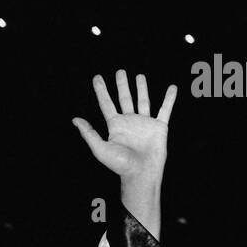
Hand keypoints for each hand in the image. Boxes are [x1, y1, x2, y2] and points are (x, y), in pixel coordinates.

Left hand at [72, 71, 175, 185]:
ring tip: (139, 76)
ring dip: (141, 88)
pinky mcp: (159, 127)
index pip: (106, 104)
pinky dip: (169, 99)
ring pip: (143, 101)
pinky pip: (165, 109)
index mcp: (116, 126)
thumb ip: (89, 133)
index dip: (101, 90)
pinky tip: (172, 88)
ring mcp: (144, 123)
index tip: (97, 77)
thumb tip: (74, 120)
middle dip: (122, 85)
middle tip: (120, 71)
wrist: (141, 174)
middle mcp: (130, 122)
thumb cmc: (120, 165)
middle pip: (124, 98)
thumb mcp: (100, 149)